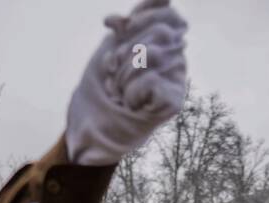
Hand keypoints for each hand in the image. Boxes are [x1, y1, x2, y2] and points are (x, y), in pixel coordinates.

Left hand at [65, 0, 187, 165]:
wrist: (91, 125)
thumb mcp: (112, 45)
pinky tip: (130, 104)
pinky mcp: (174, 102)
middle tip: (113, 69)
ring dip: (124, 73)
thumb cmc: (101, 86)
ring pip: (154, 55)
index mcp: (162, 41)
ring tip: (119, 89)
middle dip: (127, 49)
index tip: (119, 26)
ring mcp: (177, 80)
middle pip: (161, 31)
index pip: (168, 11)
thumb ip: (130, 24)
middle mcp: (175, 57)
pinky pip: (151, 81)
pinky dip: (131, 93)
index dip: (144, 15)